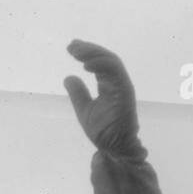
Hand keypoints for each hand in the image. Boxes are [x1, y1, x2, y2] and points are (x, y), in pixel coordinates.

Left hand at [63, 40, 140, 155]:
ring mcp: (121, 86)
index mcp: (108, 85)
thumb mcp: (84, 110)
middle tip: (71, 45)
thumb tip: (68, 77)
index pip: (98, 63)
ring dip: (93, 53)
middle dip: (87, 49)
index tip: (71, 48)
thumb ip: (78, 94)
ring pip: (110, 61)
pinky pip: (115, 72)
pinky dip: (101, 65)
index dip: (86, 53)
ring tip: (77, 51)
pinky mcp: (125, 92)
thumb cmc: (103, 131)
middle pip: (103, 58)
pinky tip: (86, 64)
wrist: (113, 148)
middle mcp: (116, 82)